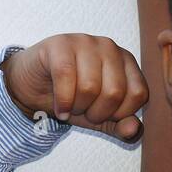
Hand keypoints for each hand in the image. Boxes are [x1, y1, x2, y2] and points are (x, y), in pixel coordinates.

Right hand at [0, 34, 148, 142]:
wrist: (33, 87)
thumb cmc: (72, 99)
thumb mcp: (100, 118)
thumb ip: (121, 126)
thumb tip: (134, 130)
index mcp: (127, 61)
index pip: (139, 94)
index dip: (120, 114)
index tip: (103, 114)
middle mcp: (110, 47)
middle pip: (115, 92)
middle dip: (97, 113)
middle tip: (83, 111)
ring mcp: (85, 41)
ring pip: (90, 86)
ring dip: (77, 107)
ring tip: (71, 106)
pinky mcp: (59, 44)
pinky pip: (65, 77)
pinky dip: (62, 101)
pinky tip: (59, 108)